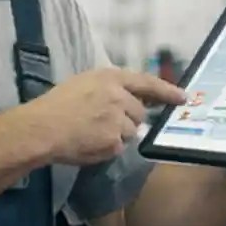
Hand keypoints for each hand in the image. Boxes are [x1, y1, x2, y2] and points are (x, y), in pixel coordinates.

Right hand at [21, 67, 185, 166]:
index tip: (183, 97)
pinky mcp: (114, 141)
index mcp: (110, 77)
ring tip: (92, 132)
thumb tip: (130, 98)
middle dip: (128, 119)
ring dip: (118, 134)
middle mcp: (119, 96)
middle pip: (140, 113)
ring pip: (131, 131)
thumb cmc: (56, 104)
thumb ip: (109, 88)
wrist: (42, 128)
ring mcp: (118, 119)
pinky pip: (119, 147)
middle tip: (103, 122)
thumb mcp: (84, 83)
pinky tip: (89, 143)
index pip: (147, 82)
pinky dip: (108, 148)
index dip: (167, 90)